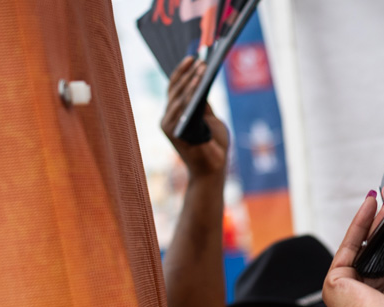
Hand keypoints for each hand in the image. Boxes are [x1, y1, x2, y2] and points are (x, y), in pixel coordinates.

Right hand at [161, 58, 228, 177]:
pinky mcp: (170, 131)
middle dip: (187, 73)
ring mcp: (168, 123)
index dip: (183, 71)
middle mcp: (168, 117)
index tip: (193, 57)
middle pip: (174, 89)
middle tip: (198, 60)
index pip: (176, 88)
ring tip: (200, 69)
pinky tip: (197, 84)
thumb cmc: (215, 148)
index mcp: (177, 113)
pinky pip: (178, 108)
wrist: (213, 171)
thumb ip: (204, 105)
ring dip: (189, 81)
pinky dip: (187, 94)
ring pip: (176, 96)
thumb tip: (202, 81)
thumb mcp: (211, 121)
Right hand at [322, 192, 383, 306]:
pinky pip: (349, 245)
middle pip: (371, 248)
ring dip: (372, 220)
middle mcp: (363, 288)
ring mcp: (348, 283)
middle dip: (381, 223)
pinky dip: (359, 224)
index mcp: (382, 293)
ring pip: (360, 244)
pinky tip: (370, 206)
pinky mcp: (335, 279)